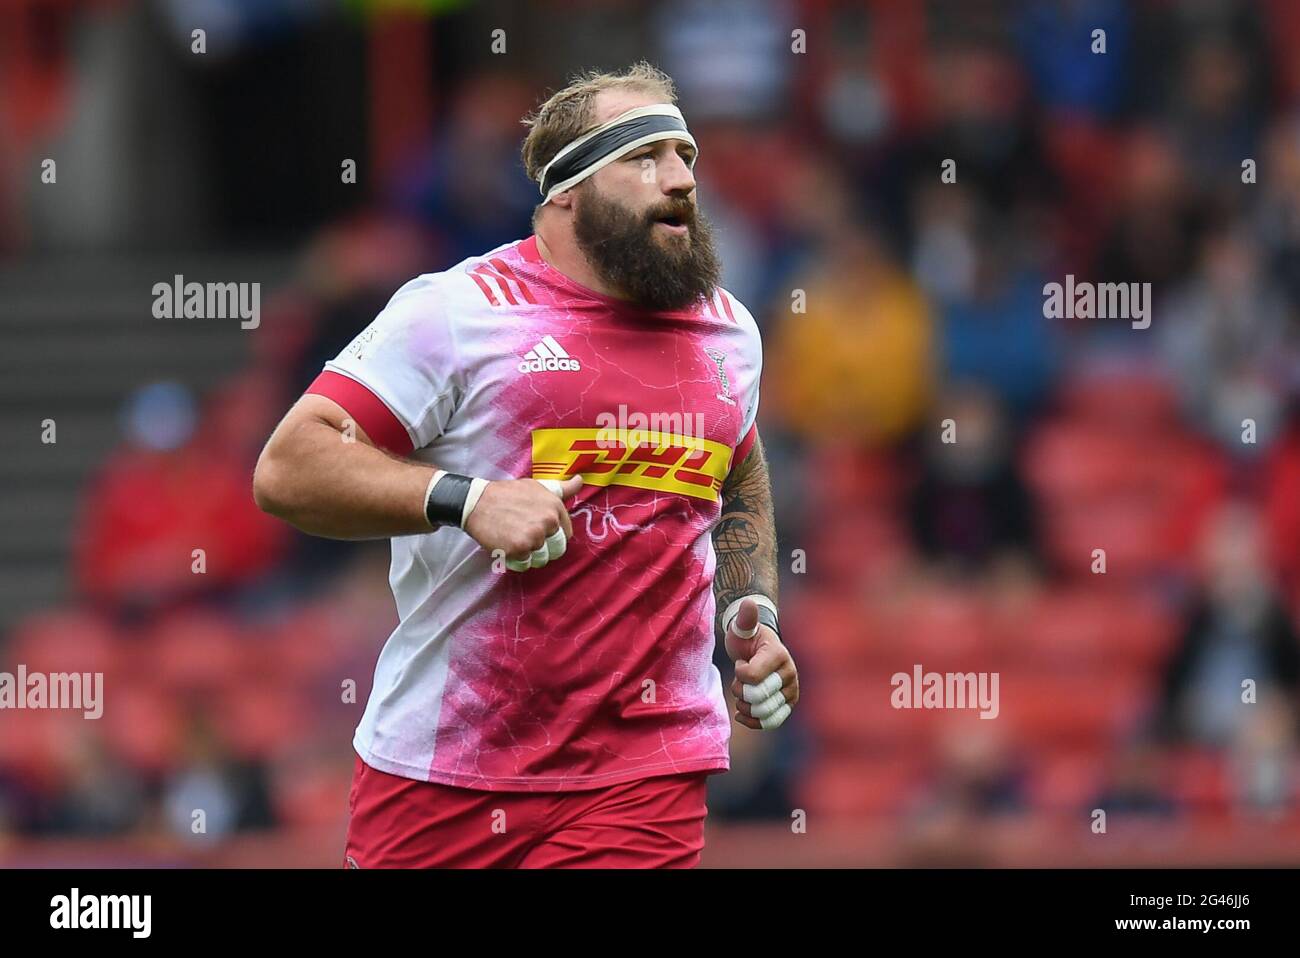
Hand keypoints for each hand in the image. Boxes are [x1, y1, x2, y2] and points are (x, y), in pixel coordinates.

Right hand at [463, 474, 582, 570]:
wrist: (477, 502)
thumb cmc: (507, 494)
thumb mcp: (537, 486)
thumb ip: (561, 489)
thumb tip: (580, 480)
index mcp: (555, 507)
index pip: (567, 534)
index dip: (553, 536)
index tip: (539, 531)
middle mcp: (548, 522)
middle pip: (557, 550)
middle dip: (544, 548)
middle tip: (526, 538)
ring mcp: (534, 537)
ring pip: (541, 559)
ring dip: (530, 555)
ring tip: (516, 539)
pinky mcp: (518, 550)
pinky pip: (525, 564)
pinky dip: (516, 560)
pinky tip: (507, 545)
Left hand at [724, 598, 797, 729]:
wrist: (758, 651)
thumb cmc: (747, 638)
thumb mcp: (742, 628)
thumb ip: (745, 619)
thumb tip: (748, 602)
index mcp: (779, 655)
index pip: (752, 677)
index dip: (739, 673)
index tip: (740, 662)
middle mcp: (790, 674)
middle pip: (757, 698)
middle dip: (741, 691)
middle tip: (740, 679)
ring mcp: (791, 691)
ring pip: (763, 713)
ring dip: (746, 706)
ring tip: (744, 692)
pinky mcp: (788, 706)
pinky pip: (771, 723)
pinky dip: (753, 721)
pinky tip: (743, 711)